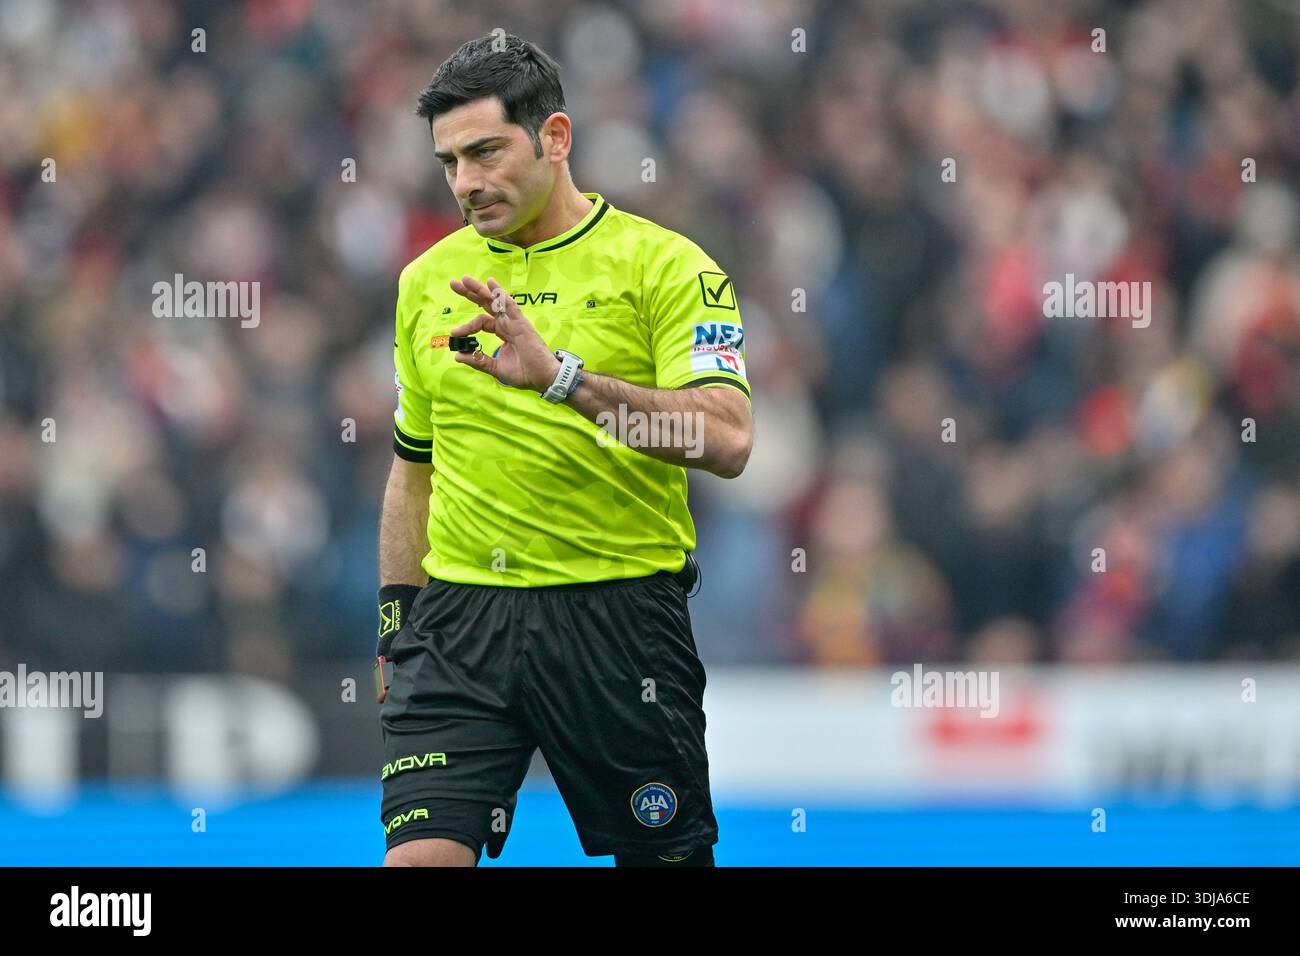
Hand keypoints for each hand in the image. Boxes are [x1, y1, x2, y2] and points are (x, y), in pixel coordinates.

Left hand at [448, 276, 560, 392]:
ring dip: (480, 290)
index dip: (466, 326)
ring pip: (495, 301)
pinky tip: (490, 283)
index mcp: (502, 332)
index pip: (481, 322)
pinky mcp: (521, 323)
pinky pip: (509, 305)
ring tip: (465, 280)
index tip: (454, 334)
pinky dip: (500, 294)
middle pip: (486, 304)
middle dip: (470, 293)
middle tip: (454, 283)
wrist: (543, 378)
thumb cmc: (525, 373)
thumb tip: (458, 356)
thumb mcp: (495, 368)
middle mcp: (507, 324)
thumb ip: (478, 360)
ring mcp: (514, 322)